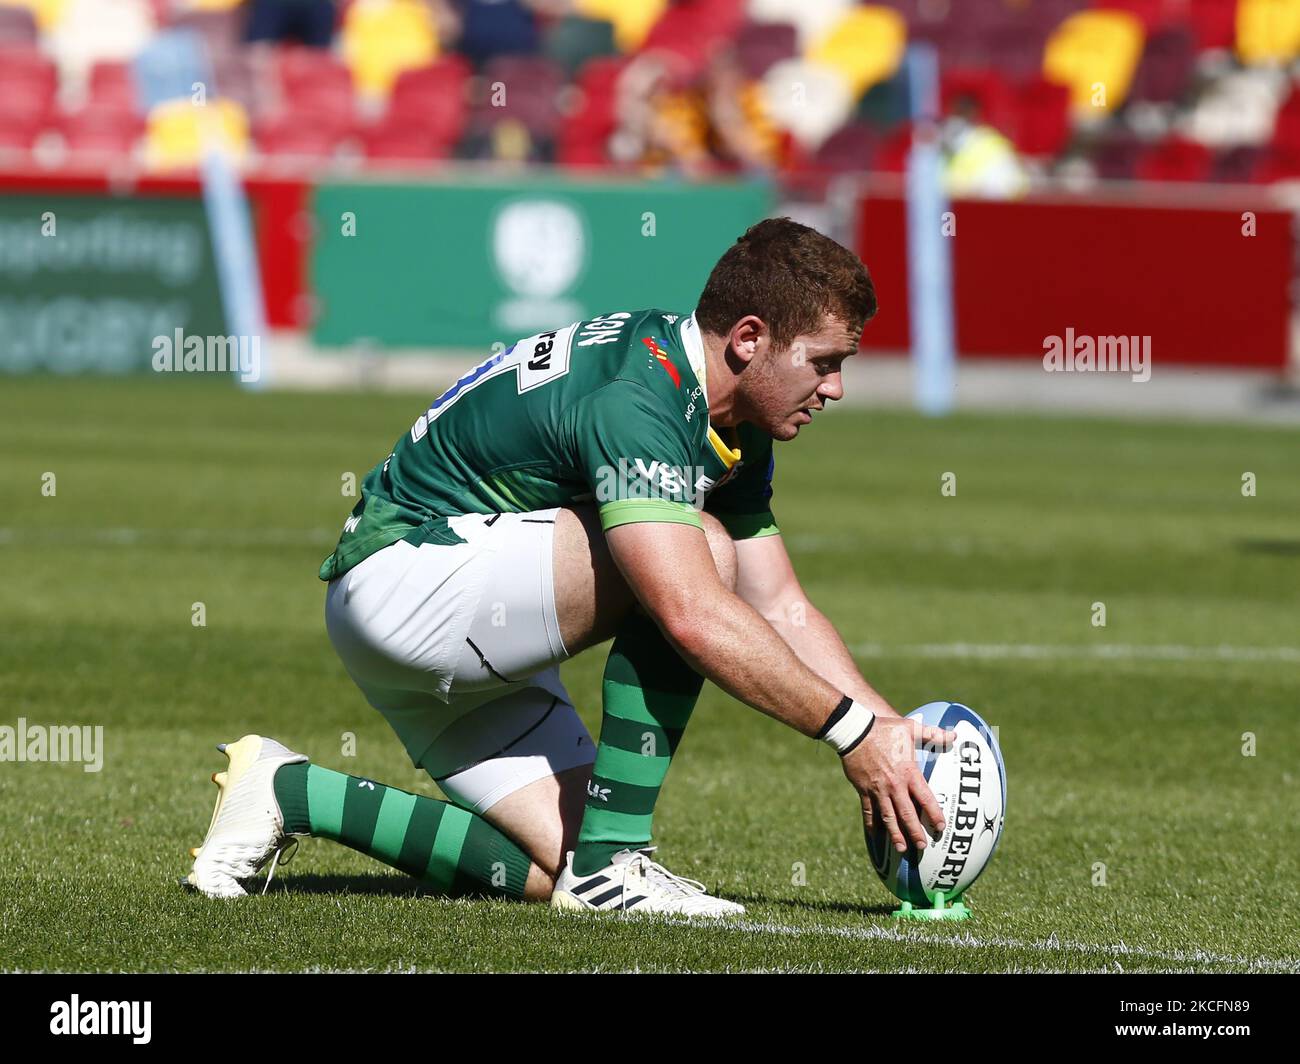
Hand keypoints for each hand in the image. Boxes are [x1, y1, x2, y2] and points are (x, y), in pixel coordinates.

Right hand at [841, 716, 954, 853]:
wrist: (855, 732)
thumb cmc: (884, 730)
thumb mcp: (910, 729)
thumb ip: (933, 734)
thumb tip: (954, 736)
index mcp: (908, 773)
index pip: (925, 798)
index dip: (934, 814)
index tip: (941, 827)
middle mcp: (894, 785)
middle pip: (907, 814)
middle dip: (915, 832)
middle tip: (922, 846)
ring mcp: (878, 790)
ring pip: (888, 817)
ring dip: (895, 834)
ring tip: (902, 848)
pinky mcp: (863, 790)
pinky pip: (868, 811)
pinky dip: (872, 825)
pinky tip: (876, 837)